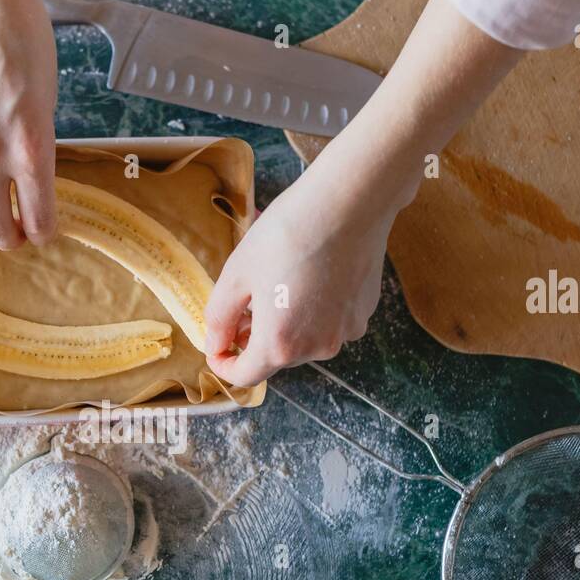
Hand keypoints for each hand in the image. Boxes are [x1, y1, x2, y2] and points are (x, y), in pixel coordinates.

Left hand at [204, 129, 412, 386]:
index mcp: (280, 344)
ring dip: (284, 324)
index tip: (216, 346)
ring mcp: (345, 333)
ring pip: (303, 341)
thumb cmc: (287, 234)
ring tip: (278, 284)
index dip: (223, 364)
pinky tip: (310, 275)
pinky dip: (313, 311)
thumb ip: (219, 318)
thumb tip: (215, 344)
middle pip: (275, 358)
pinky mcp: (363, 313)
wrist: (348, 202)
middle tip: (244, 304)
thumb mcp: (236, 274)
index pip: (245, 376)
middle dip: (254, 339)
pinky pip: (328, 323)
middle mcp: (316, 349)